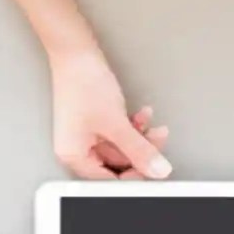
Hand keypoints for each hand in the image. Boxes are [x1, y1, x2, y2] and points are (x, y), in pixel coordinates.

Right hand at [50, 49, 172, 179]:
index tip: (154, 170)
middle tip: (158, 141)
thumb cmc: (82, 83)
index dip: (133, 176)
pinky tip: (143, 116)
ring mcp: (86, 136)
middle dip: (140, 151)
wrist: (77, 52)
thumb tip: (157, 169)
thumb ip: (139, 150)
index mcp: (74, 156)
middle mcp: (78, 149)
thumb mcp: (116, 123)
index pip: (108, 180)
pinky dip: (133, 127)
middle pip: (117, 163)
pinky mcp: (96, 123)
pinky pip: (119, 133)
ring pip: (122, 147)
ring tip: (155, 127)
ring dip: (140, 137)